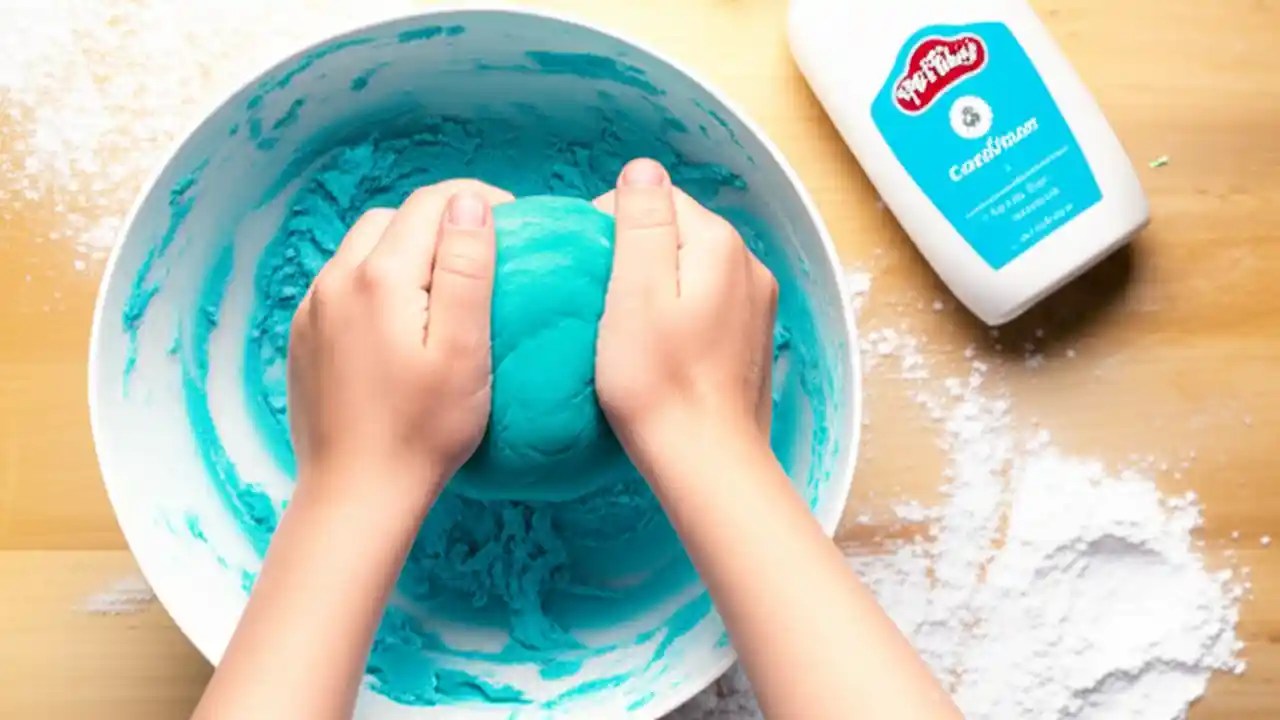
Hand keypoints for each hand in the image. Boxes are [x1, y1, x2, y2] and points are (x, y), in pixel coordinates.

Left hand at [287, 180, 512, 508]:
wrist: (356, 495)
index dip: (475, 200)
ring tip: (444, 284)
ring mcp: (313, 309)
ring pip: (362, 248)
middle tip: (483, 252)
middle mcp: (336, 281)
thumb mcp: (463, 348)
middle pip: (392, 218)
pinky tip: (402, 319)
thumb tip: (470, 203)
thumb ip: (466, 268)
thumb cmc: (424, 430)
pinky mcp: (304, 338)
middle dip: (438, 220)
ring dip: (405, 249)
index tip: (514, 221)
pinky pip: (342, 284)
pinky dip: (377, 281)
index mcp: (380, 277)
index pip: (429, 203)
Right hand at [593, 158, 777, 479]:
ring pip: (694, 271)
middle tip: (603, 303)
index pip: (658, 200)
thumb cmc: (658, 381)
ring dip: (660, 287)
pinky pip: (709, 306)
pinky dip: (682, 316)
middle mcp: (750, 266)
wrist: (705, 461)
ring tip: (628, 328)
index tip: (589, 272)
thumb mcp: (635, 292)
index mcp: (720, 245)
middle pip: (679, 234)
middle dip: (639, 255)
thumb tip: (642, 169)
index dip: (614, 226)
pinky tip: (660, 349)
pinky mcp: (753, 341)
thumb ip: (641, 223)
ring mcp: (757, 306)